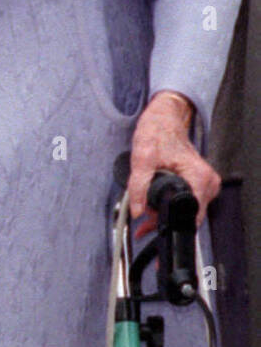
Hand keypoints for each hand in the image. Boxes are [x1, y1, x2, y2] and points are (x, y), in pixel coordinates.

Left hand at [127, 90, 217, 227]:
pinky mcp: (199, 184)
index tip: (154, 228)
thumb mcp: (142, 158)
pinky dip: (169, 206)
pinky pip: (186, 202)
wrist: (165, 119)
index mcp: (199, 177)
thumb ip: (139, 186)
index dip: (171, 223)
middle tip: (142, 222)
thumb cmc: (157, 132)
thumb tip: (137, 212)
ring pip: (186, 211)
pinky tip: (153, 208)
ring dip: (165, 215)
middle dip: (164, 221)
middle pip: (189, 215)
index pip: (191, 214)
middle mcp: (208, 183)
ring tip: (144, 213)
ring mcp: (206, 184)